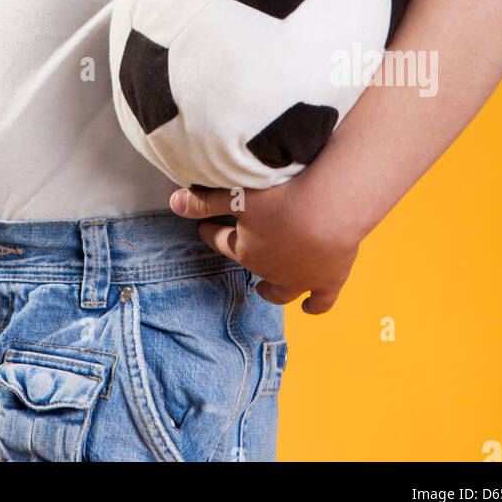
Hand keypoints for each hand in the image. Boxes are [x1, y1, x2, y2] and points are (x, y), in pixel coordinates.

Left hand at [169, 176, 359, 314]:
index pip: (222, 242)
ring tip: (264, 291)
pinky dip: (315, 306)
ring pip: (282, 293)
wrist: (328, 210)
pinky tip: (310, 308)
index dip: (212, 233)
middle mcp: (271, 272)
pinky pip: (321, 301)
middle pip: (251, 268)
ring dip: (271, 292)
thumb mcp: (237, 193)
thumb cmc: (282, 197)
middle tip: (237, 254)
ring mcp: (301, 280)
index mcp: (247, 251)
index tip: (205, 228)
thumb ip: (205, 200)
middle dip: (240, 261)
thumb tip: (173, 202)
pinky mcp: (329, 280)